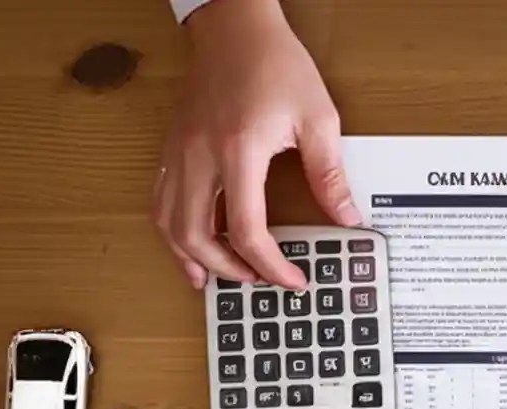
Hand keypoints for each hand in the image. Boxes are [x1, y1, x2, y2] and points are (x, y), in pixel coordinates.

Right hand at [153, 0, 360, 288]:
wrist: (235, 27)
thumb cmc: (275, 64)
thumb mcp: (317, 118)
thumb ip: (330, 174)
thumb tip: (346, 217)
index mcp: (238, 151)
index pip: (247, 229)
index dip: (270, 265)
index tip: (293, 280)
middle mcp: (200, 156)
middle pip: (196, 235)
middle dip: (226, 269)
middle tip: (255, 282)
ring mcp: (179, 152)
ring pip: (167, 222)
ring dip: (188, 256)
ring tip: (210, 278)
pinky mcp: (173, 147)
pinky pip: (160, 200)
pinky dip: (172, 229)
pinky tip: (188, 242)